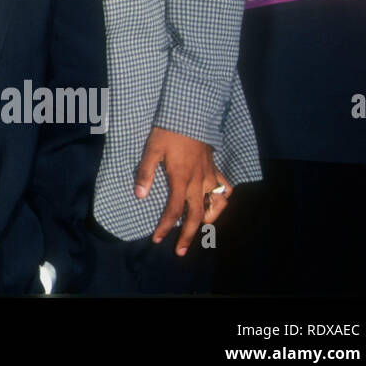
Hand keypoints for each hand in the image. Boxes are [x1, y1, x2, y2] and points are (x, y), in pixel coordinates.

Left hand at [134, 126, 231, 255]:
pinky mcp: (216, 168)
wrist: (189, 114)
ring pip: (217, 205)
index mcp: (181, 179)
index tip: (157, 239)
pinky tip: (216, 203)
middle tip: (180, 251)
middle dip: (188, 236)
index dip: (165, 227)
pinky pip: (225, 188)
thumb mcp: (151, 150)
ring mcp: (210, 176)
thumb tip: (139, 196)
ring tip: (200, 228)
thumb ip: (145, 173)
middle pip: (196, 215)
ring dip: (209, 220)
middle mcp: (198, 182)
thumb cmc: (167, 132)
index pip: (174, 211)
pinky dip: (222, 199)